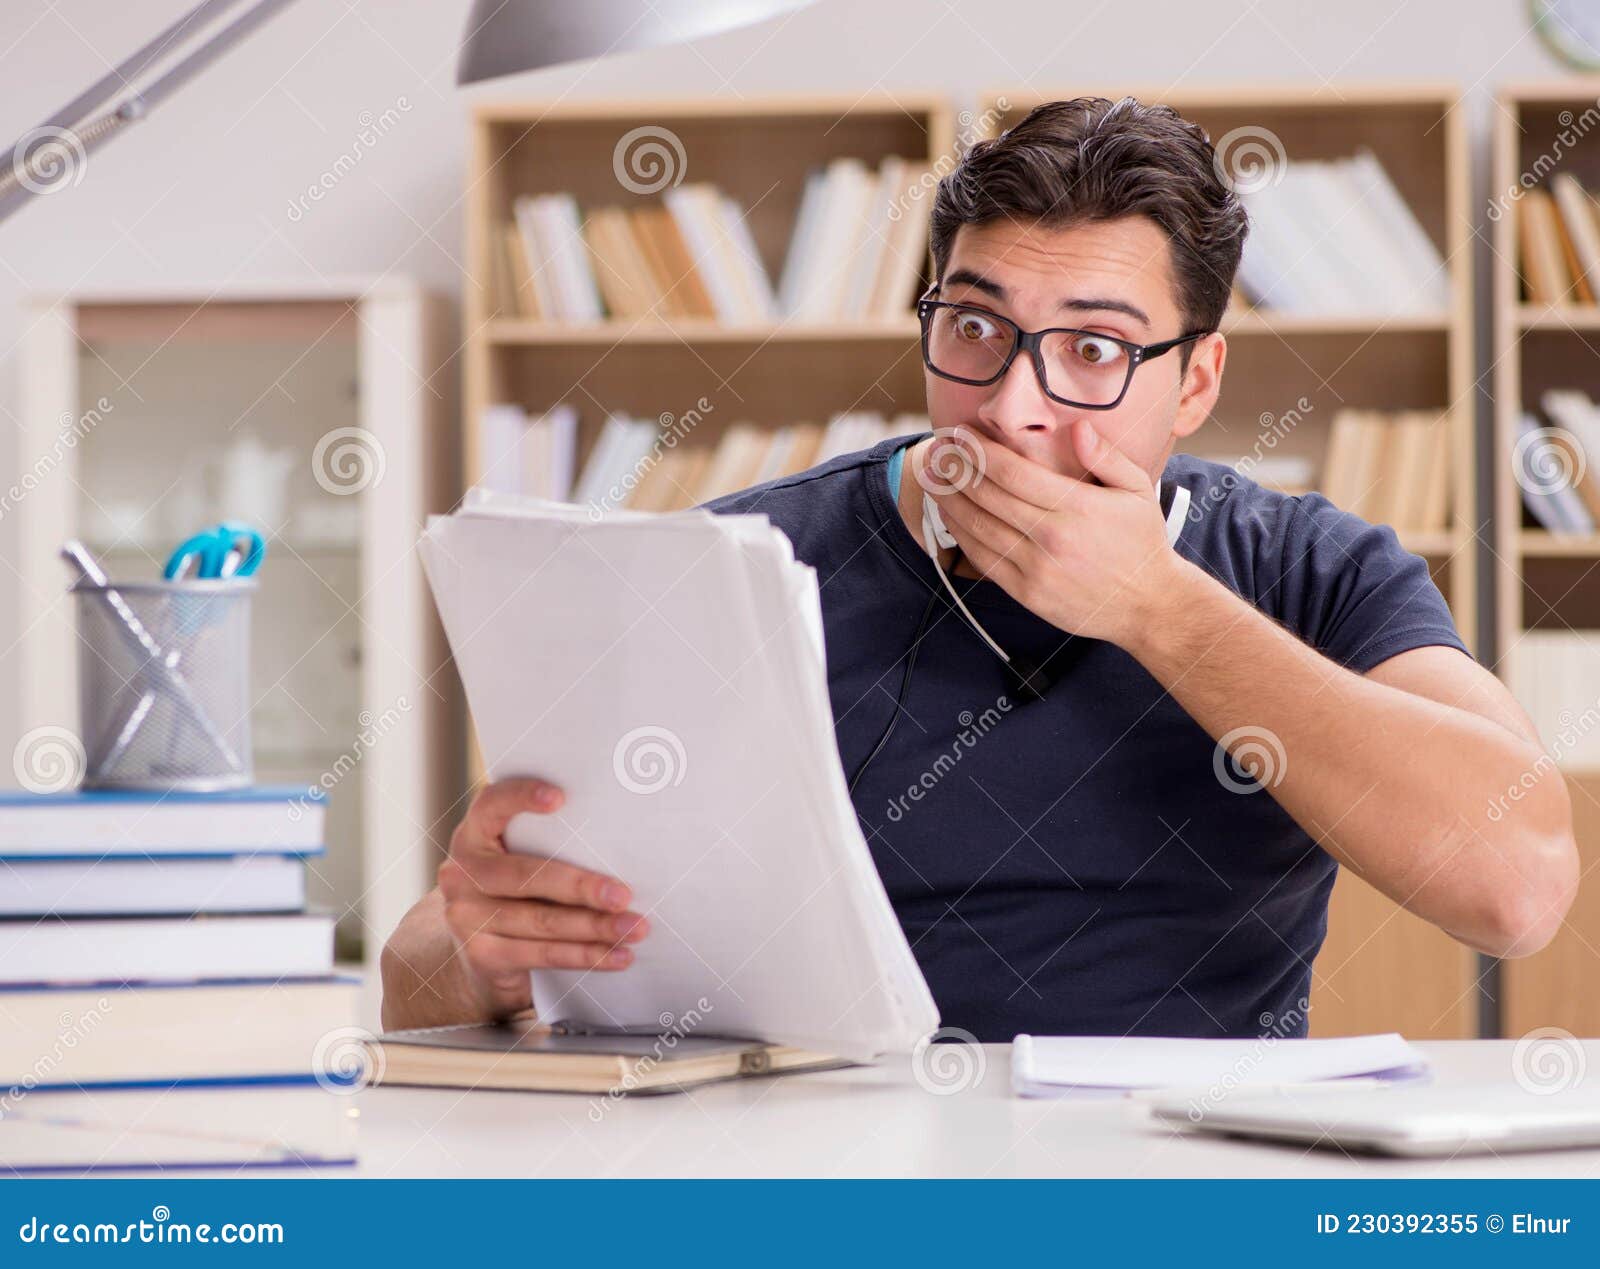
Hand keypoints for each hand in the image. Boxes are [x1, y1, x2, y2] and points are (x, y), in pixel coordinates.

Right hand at [438, 777, 648, 1018]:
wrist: (479, 952)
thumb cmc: (517, 890)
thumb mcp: (518, 857)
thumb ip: (547, 842)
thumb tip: (620, 838)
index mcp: (473, 834)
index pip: (491, 804)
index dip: (521, 797)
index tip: (560, 798)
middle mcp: (461, 873)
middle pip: (526, 876)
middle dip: (580, 886)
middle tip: (623, 895)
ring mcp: (466, 916)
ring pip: (541, 921)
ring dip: (595, 927)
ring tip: (634, 928)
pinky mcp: (482, 955)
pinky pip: (543, 955)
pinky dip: (587, 956)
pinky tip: (619, 956)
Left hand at [924, 421, 1181, 645]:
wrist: (1148, 604)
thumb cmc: (1141, 542)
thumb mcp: (1137, 490)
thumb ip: (1106, 456)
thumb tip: (1078, 428)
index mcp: (1076, 508)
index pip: (1011, 472)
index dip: (978, 450)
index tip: (960, 433)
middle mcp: (1051, 538)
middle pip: (986, 496)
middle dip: (956, 468)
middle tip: (936, 448)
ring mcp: (1035, 568)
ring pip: (977, 527)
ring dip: (949, 500)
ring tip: (932, 477)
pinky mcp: (1026, 593)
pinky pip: (983, 559)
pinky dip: (961, 535)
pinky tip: (950, 515)